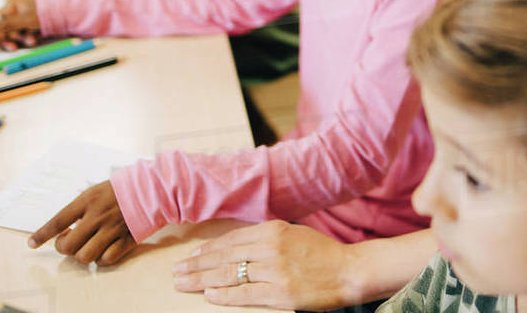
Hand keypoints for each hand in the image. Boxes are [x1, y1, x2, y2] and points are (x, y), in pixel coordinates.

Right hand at [0, 0, 41, 52]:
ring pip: (14, 35)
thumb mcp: (25, 20)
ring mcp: (22, 20)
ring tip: (33, 39)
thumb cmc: (46, 12)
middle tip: (17, 46)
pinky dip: (29, 38)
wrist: (67, 13)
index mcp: (10, 6)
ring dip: (22, 39)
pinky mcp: (30, 26)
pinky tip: (36, 37)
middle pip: (3, 31)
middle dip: (11, 39)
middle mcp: (14, 12)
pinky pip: (24, 36)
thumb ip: (6, 24)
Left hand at [28, 180, 136, 265]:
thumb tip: (62, 228)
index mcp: (88, 201)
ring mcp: (112, 230)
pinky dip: (100, 259)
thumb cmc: (122, 188)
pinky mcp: (127, 240)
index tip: (32, 243)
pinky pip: (106, 259)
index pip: (58, 221)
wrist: (155, 187)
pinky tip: (102, 251)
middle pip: (67, 245)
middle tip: (68, 240)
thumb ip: (80, 207)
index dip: (42, 234)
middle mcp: (98, 216)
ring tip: (85, 247)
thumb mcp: (96, 190)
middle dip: (63, 247)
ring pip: (84, 256)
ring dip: (80, 255)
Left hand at [172, 220, 368, 309]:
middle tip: (176, 271)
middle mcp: (271, 248)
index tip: (191, 256)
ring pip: (228, 275)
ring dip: (201, 280)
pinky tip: (208, 295)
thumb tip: (234, 247)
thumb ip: (267, 238)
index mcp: (274, 230)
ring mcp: (275, 271)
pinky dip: (224, 295)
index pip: (231, 240)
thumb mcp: (294, 235)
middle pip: (224, 257)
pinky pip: (244, 294)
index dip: (207, 250)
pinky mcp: (280, 293)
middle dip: (196, 265)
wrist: (349, 270)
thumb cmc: (322, 253)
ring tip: (182, 283)